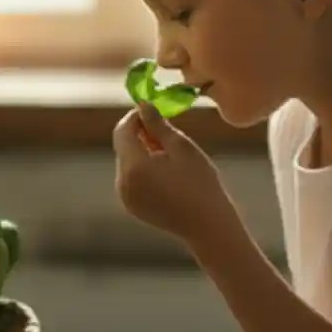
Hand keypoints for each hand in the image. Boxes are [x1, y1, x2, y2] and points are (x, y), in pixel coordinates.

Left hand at [112, 103, 235, 248]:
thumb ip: (158, 125)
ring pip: (128, 163)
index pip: (122, 131)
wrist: (208, 226)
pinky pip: (132, 179)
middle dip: (140, 136)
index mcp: (134, 167)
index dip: (135, 117)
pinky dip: (144, 170)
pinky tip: (168, 175)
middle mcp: (123, 183)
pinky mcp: (133, 207)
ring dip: (143, 153)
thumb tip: (143, 106)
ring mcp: (126, 198)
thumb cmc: (200, 183)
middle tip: (168, 135)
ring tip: (172, 157)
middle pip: (123, 147)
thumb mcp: (182, 147)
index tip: (154, 111)